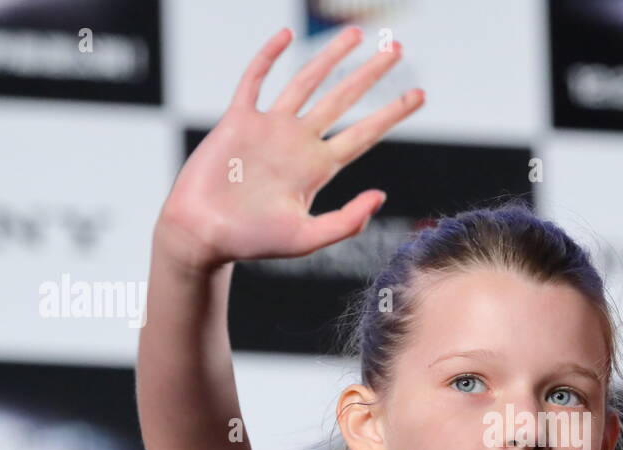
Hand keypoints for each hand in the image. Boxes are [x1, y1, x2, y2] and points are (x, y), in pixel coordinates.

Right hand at [156, 25, 423, 271]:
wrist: (203, 234)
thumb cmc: (252, 242)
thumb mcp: (307, 239)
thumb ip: (347, 222)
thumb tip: (381, 196)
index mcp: (318, 169)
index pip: (364, 134)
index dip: (393, 113)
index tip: (420, 95)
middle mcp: (298, 143)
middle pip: (343, 99)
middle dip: (370, 75)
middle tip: (398, 50)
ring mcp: (269, 128)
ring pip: (306, 81)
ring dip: (330, 56)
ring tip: (356, 34)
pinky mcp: (237, 120)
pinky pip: (254, 81)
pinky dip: (269, 57)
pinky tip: (286, 36)